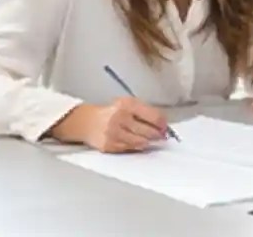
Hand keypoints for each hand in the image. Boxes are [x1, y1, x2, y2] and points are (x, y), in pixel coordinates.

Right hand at [53, 97, 169, 152]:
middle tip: (162, 136)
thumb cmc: (111, 112)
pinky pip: (130, 148)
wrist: (87, 122)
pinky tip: (138, 143)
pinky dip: (137, 146)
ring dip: (149, 142)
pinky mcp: (110, 145)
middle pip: (149, 131)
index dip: (163, 123)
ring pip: (141, 142)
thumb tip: (163, 124)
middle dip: (158, 135)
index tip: (165, 127)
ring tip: (150, 139)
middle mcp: (120, 117)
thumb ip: (144, 111)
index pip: (153, 115)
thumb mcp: (127, 104)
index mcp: (127, 104)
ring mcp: (115, 132)